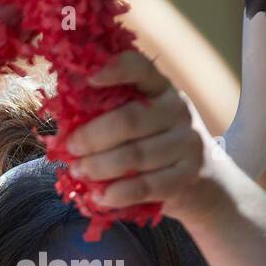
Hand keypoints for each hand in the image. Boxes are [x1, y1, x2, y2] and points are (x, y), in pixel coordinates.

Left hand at [64, 51, 223, 225]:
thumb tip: (61, 114)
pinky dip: (119, 193)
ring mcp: (187, 143)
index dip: (114, 70)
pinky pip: (147, 186)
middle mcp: (178, 110)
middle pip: (130, 120)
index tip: (88, 79)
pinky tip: (100, 197)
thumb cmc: (154, 144)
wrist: (203, 181)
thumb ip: (108, 113)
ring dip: (101, 166)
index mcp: (161, 87)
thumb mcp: (141, 120)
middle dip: (93, 136)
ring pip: (136, 155)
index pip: (140, 68)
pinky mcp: (187, 176)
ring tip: (79, 172)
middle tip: (71, 148)